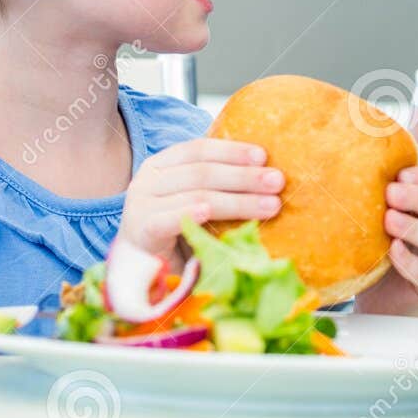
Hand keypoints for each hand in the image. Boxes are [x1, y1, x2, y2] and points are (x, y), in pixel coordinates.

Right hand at [118, 138, 282, 262]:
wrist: (139, 268)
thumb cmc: (175, 232)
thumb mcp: (194, 200)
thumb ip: (217, 186)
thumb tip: (268, 176)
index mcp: (162, 163)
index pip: (199, 149)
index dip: (233, 151)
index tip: (264, 156)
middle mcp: (148, 179)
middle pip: (202, 172)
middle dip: (245, 176)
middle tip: (277, 182)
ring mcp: (141, 204)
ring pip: (196, 195)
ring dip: (238, 200)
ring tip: (270, 205)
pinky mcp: (140, 231)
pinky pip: (168, 220)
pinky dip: (190, 214)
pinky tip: (210, 213)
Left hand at [354, 166, 417, 316]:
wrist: (382, 301)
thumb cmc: (382, 255)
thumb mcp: (380, 223)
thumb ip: (378, 202)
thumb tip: (353, 171)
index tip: (400, 175)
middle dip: (416, 197)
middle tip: (390, 193)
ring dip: (414, 228)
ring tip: (389, 220)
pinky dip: (410, 261)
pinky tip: (393, 252)